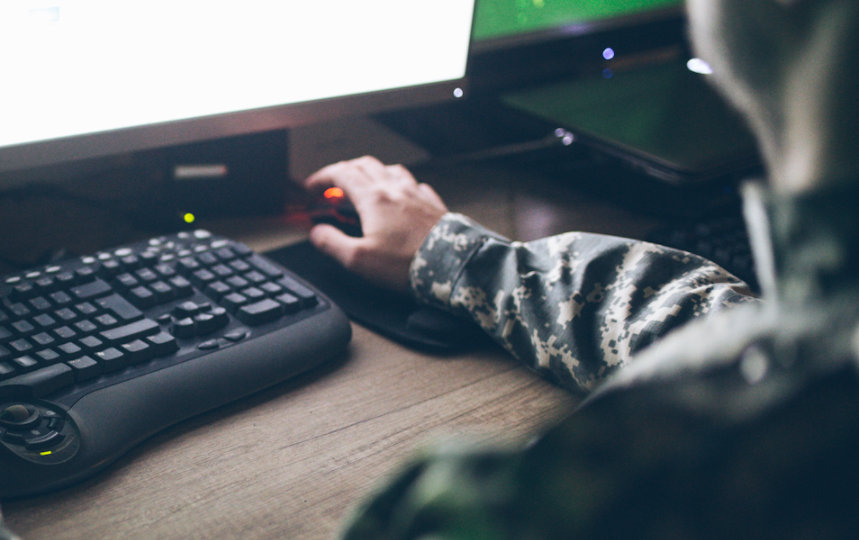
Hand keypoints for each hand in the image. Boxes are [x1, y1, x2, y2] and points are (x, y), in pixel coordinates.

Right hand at [304, 156, 447, 291]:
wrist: (452, 265)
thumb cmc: (408, 263)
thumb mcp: (359, 260)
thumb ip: (332, 243)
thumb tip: (317, 233)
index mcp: (373, 199)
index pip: (341, 174)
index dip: (322, 177)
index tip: (313, 188)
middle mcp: (395, 190)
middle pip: (364, 164)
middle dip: (344, 171)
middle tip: (334, 185)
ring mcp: (416, 194)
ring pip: (390, 169)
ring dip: (372, 173)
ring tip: (365, 186)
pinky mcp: (433, 204)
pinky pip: (414, 184)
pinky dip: (400, 185)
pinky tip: (401, 196)